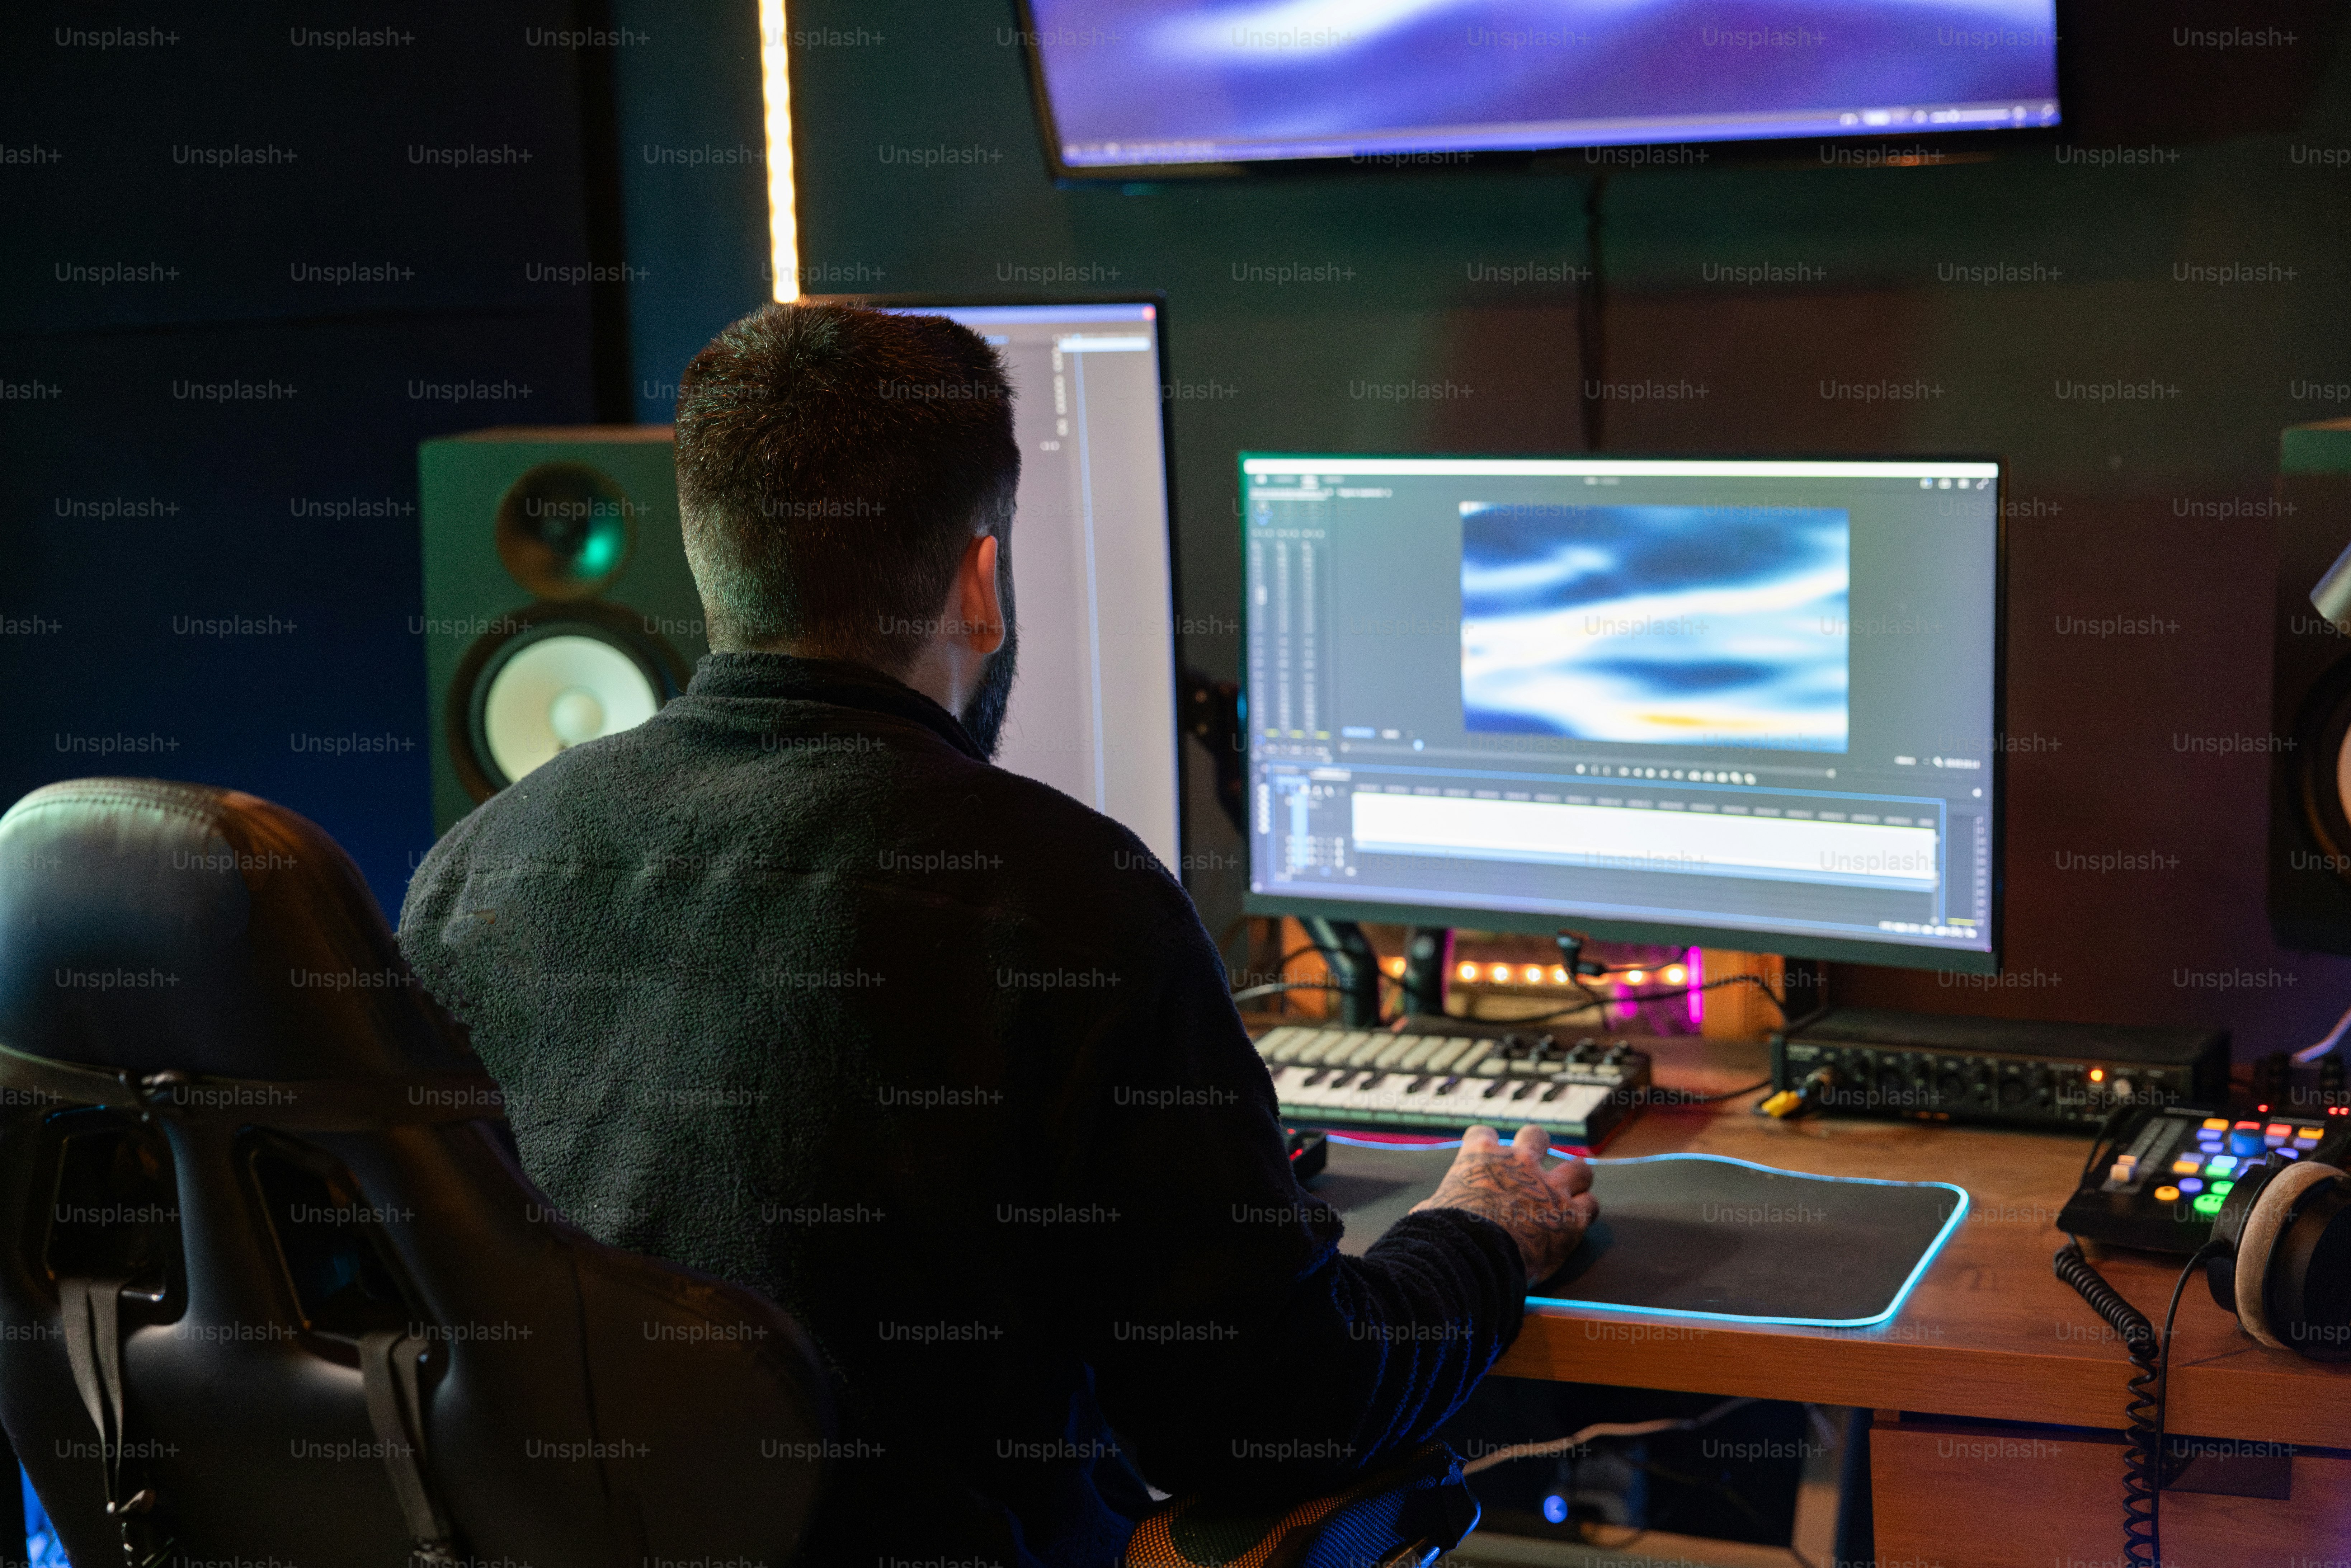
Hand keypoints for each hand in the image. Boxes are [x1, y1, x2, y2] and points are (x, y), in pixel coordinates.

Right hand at [1410, 1124, 1596, 1284]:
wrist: (1475, 1256)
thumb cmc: (1445, 1234)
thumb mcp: (1431, 1211)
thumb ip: (1436, 1204)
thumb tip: (1425, 1212)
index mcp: (1479, 1157)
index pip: (1482, 1133)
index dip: (1484, 1144)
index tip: (1485, 1155)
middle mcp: (1519, 1163)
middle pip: (1536, 1136)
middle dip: (1536, 1147)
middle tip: (1534, 1167)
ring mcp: (1550, 1187)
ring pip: (1579, 1168)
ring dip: (1574, 1179)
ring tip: (1570, 1192)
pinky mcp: (1571, 1216)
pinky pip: (1590, 1205)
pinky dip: (1584, 1212)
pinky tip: (1577, 1222)